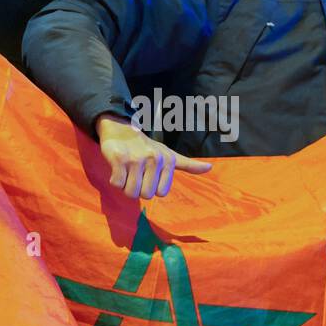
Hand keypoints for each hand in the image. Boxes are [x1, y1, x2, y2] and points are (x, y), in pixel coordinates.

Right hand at [95, 114, 211, 199]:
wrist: (122, 131)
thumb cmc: (147, 148)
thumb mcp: (170, 155)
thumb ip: (188, 164)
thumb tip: (209, 167)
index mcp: (168, 161)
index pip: (160, 193)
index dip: (151, 188)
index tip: (148, 176)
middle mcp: (154, 159)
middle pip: (145, 195)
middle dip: (137, 189)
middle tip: (135, 175)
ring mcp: (136, 158)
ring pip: (130, 192)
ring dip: (125, 186)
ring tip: (127, 172)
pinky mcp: (119, 158)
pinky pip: (117, 184)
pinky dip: (115, 180)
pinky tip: (118, 169)